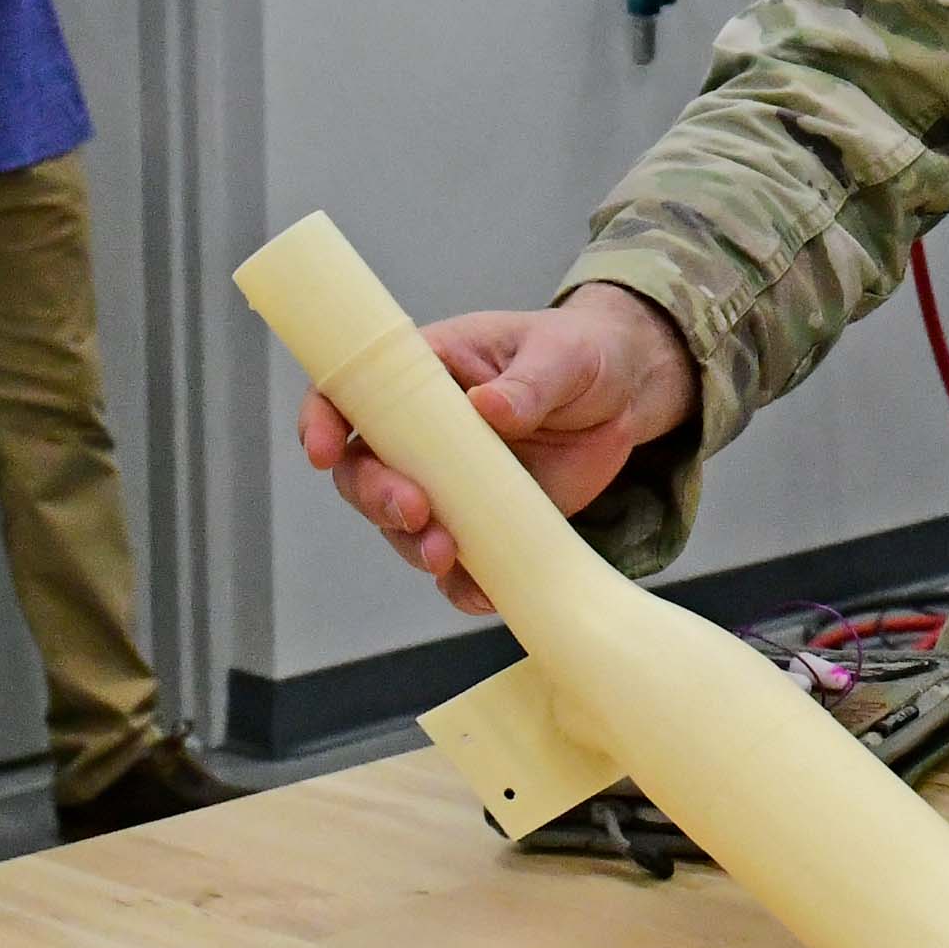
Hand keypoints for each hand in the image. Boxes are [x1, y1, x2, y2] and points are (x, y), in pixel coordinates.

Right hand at [300, 284, 693, 611]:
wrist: (627, 397)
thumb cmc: (582, 355)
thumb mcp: (563, 354)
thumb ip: (529, 382)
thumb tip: (490, 408)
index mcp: (424, 374)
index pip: (347, 393)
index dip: (321, 421)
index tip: (323, 451)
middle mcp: (421, 432)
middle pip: (364, 471)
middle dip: (377, 497)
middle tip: (416, 511)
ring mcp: (449, 482)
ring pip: (402, 525)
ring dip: (413, 545)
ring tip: (446, 555)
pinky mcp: (483, 522)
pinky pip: (458, 565)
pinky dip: (464, 584)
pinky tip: (482, 593)